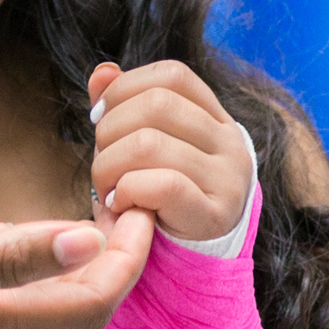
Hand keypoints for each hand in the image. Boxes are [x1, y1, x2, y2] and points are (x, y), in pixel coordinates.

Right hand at [0, 212, 152, 328]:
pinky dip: (20, 271)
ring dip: (66, 265)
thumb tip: (87, 238)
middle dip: (110, 260)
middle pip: (75, 309)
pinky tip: (0, 238)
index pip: (94, 301)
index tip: (145, 206)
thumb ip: (10, 257)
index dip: (130, 257)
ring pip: (38, 309)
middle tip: (122, 202)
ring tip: (77, 213)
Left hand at [87, 59, 255, 244]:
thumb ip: (123, 108)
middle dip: (110, 130)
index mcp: (214, 116)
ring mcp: (228, 177)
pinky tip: (120, 204)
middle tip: (100, 162)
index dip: (126, 87)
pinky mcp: (215, 214)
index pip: (171, 75)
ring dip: (109, 166)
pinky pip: (163, 184)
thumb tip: (102, 72)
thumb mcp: (141, 148)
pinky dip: (128, 191)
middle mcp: (229, 141)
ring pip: (150, 144)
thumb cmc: (158, 197)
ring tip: (105, 188)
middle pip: (157, 105)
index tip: (99, 117)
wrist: (191, 256)